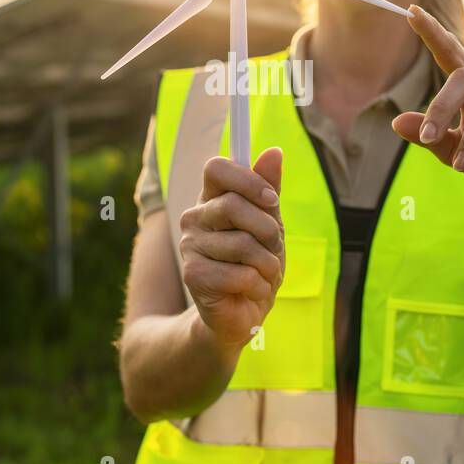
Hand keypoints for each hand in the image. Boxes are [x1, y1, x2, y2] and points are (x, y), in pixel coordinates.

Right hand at [179, 147, 285, 355]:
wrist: (243, 311)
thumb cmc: (257, 262)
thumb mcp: (270, 223)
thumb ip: (269, 189)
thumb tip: (274, 152)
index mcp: (211, 199)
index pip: (217, 168)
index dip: (248, 180)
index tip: (271, 199)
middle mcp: (194, 218)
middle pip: (233, 205)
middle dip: (268, 229)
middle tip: (274, 246)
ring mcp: (190, 246)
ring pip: (242, 244)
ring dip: (267, 262)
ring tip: (264, 272)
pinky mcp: (194, 276)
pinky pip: (240, 273)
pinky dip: (258, 284)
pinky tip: (252, 289)